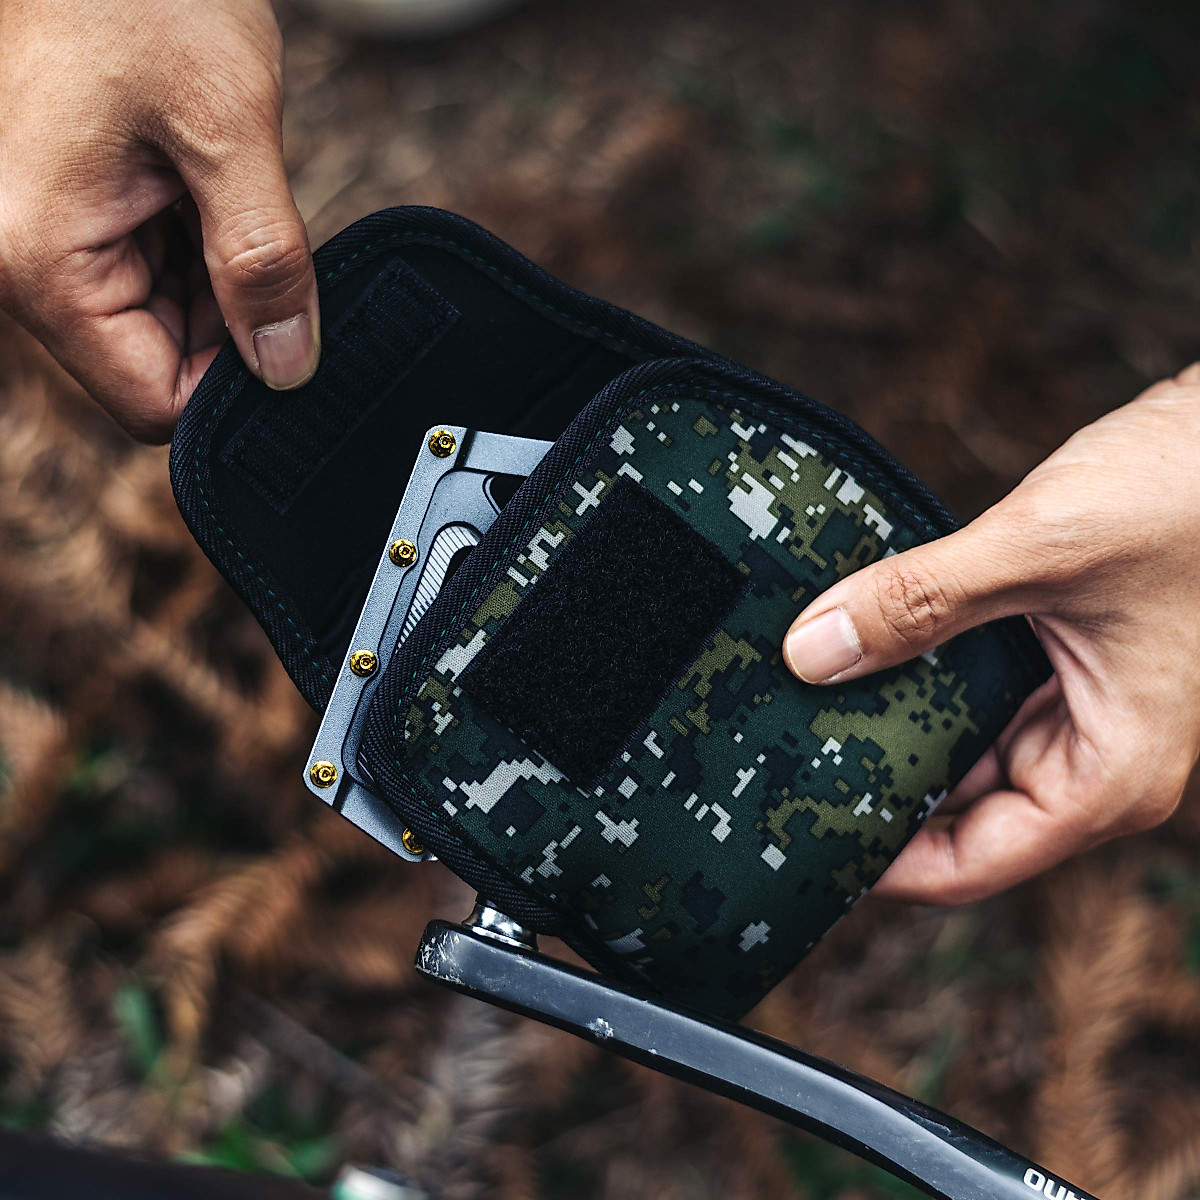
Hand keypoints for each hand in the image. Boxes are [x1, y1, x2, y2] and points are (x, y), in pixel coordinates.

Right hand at [0, 0, 319, 442]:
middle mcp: (28, 267)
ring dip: (220, 288)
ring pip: (163, 330)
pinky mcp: (75, 223)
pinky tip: (213, 194)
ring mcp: (48, 246)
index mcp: (43, 260)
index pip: (152, 402)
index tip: (287, 331)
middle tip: (262, 241)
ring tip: (227, 197)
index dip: (233, 386)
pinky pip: (155, 282)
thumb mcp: (228, 129)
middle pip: (158, 370)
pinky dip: (204, 257)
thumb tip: (287, 369)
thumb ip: (263, 261)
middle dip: (230, 328)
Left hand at [782, 365, 1199, 904]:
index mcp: (1109, 777)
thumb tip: (812, 652)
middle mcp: (1093, 762)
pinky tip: (855, 662)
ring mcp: (1074, 715)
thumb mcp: (1039, 547)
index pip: (968, 864)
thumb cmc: (1185, 493)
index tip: (798, 838)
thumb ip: (921, 601)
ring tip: (796, 719)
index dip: (877, 862)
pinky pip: (968, 701)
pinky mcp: (1055, 668)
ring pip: (956, 755)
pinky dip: (916, 684)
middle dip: (871, 792)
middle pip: (955, 816)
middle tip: (776, 770)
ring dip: (888, 733)